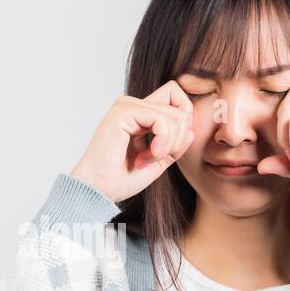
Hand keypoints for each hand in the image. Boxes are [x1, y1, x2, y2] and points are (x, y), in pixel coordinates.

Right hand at [70, 81, 194, 203]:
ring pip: (175, 116)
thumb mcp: (157, 161)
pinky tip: (145, 157)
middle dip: (177, 140)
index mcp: (139, 113)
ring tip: (147, 159)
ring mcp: (127, 106)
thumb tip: (191, 130)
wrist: (98, 191)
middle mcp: (132, 104)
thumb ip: (174, 145)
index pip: (177, 100)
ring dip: (168, 145)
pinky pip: (162, 121)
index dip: (184, 124)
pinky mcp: (124, 112)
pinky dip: (162, 143)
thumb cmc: (120, 179)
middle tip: (155, 158)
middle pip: (180, 109)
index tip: (169, 150)